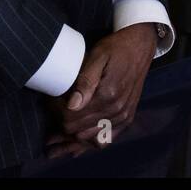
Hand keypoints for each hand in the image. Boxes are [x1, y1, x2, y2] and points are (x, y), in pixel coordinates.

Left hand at [47, 22, 156, 147]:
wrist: (141, 47)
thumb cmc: (117, 48)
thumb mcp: (98, 56)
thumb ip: (85, 80)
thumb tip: (72, 105)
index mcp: (108, 94)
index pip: (71, 116)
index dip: (55, 111)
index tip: (49, 100)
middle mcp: (116, 110)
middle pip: (77, 130)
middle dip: (59, 123)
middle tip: (53, 110)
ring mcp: (122, 117)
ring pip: (88, 139)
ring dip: (71, 137)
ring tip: (58, 131)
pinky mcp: (126, 119)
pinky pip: (104, 140)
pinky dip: (88, 142)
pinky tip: (77, 140)